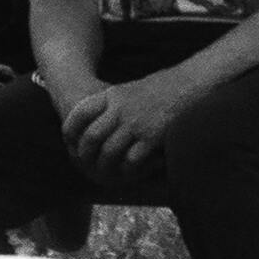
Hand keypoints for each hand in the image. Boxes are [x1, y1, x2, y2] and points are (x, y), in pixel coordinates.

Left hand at [59, 65, 212, 183]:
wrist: (188, 85)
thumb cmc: (160, 88)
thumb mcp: (129, 89)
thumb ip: (111, 104)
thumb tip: (94, 122)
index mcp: (112, 96)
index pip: (81, 113)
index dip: (70, 129)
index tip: (69, 141)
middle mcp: (120, 110)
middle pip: (92, 137)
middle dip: (85, 154)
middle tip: (85, 163)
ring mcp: (136, 124)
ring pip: (109, 151)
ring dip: (105, 165)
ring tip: (105, 172)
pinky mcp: (151, 137)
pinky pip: (131, 159)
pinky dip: (128, 169)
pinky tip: (129, 170)